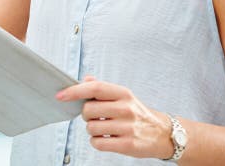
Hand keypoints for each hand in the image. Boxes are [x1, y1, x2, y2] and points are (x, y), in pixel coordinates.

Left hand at [56, 76, 173, 159]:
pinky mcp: (128, 145)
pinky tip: (106, 139)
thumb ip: (102, 88)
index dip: (74, 91)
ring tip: (104, 128)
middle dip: (86, 115)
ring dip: (92, 129)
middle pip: (88, 110)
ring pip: (91, 128)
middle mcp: (126, 109)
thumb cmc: (137, 114)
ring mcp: (128, 127)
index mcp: (123, 93)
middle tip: (94, 117)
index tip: (60, 95)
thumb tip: (84, 79)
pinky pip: (98, 143)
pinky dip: (97, 141)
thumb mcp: (124, 96)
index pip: (94, 88)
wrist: (163, 134)